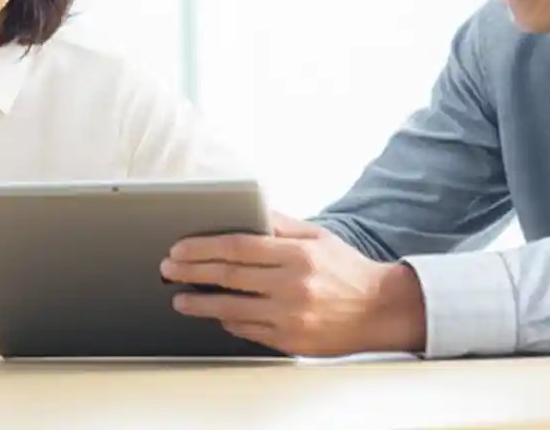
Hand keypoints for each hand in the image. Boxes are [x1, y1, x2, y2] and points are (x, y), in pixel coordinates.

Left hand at [160, 212, 425, 355]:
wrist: (380, 310)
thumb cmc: (346, 270)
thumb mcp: (317, 237)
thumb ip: (280, 223)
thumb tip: (247, 207)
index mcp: (297, 255)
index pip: (237, 247)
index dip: (202, 247)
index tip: (179, 249)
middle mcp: (292, 286)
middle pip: (228, 276)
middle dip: (191, 272)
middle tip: (169, 269)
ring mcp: (290, 317)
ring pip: (231, 309)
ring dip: (200, 303)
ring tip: (180, 298)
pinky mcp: (291, 341)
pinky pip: (248, 331)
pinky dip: (228, 321)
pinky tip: (216, 313)